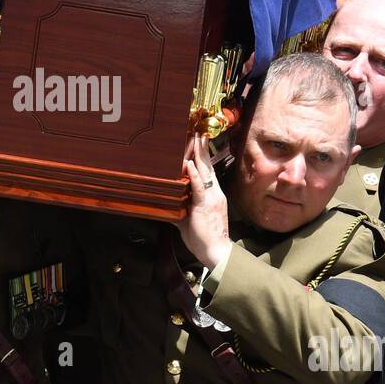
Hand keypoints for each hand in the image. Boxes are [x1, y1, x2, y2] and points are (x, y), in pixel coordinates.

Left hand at [177, 133, 232, 270]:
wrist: (217, 251)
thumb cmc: (205, 237)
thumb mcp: (189, 221)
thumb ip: (180, 211)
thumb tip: (167, 207)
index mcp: (212, 195)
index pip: (207, 172)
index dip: (203, 157)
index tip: (199, 143)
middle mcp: (214, 193)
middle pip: (207, 166)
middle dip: (202, 149)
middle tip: (199, 133)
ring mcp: (210, 198)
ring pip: (205, 172)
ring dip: (199, 155)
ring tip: (195, 139)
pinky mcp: (204, 205)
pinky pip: (199, 187)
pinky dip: (193, 175)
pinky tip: (189, 164)